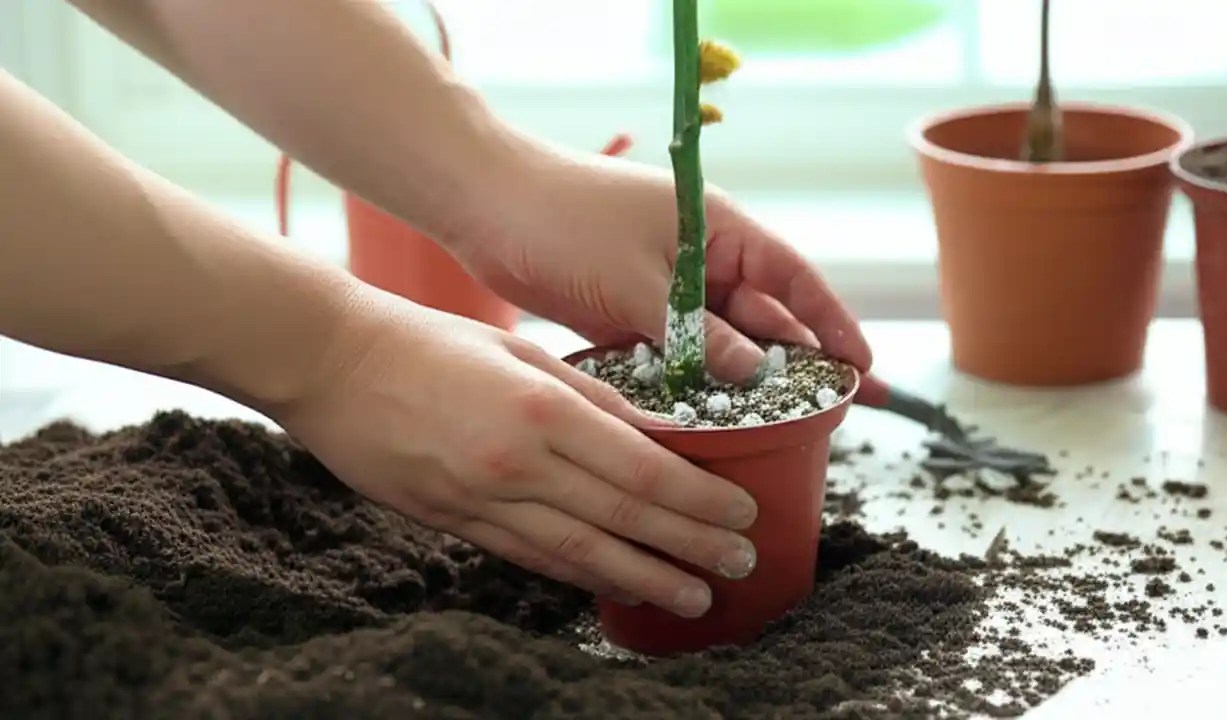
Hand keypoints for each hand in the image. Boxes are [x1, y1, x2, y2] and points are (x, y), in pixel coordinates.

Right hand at [275, 286, 758, 617]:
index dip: (698, 500)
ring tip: (694, 598)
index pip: (640, 469)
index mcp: (540, 410)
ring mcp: (480, 501)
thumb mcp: (520, 350)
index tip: (741, 515)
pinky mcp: (452, 522)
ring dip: (644, 578)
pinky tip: (614, 586)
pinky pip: (528, 555)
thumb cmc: (428, 340)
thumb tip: (656, 432)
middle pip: (622, 518)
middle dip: (689, 546)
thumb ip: (591, 395)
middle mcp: (516, 465)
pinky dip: (578, 574)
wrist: (329, 362)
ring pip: (579, 551)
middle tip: (739, 566)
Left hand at [451, 146, 873, 382]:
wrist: (485, 205)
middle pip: (764, 317)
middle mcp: (701, 258)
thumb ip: (697, 331)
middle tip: (831, 416)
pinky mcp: (630, 311)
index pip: (794, 278)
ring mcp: (666, 286)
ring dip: (741, 380)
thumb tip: (756, 372)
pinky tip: (707, 420)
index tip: (863, 369)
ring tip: (777, 430)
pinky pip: (676, 352)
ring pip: (719, 341)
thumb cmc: (565, 220)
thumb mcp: (639, 282)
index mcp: (718, 229)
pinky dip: (691, 382)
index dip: (833, 324)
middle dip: (796, 364)